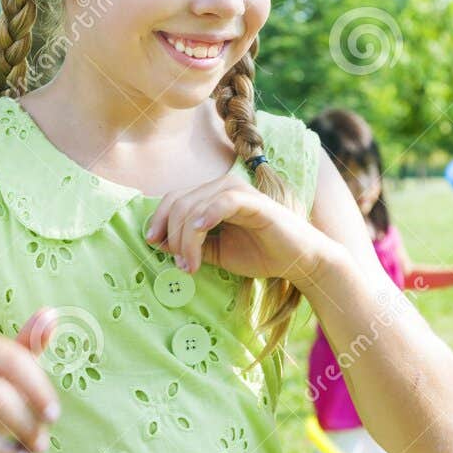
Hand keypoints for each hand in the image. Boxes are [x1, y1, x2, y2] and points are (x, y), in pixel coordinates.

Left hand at [144, 174, 324, 284]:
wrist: (298, 261)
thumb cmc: (261, 253)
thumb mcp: (216, 252)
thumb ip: (190, 244)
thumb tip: (157, 241)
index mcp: (212, 196)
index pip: (174, 199)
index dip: (159, 220)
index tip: (153, 245)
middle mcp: (222, 187)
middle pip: (179, 203)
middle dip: (172, 237)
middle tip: (180, 266)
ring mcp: (238, 192)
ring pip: (194, 206)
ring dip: (186, 238)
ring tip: (190, 265)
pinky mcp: (254, 202)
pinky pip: (222, 203)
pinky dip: (205, 217)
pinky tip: (199, 233)